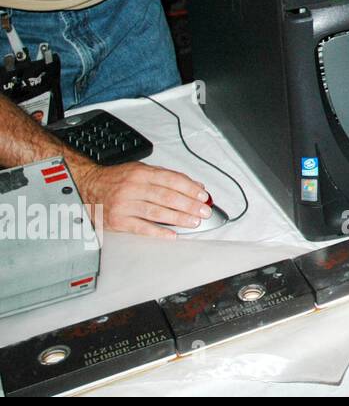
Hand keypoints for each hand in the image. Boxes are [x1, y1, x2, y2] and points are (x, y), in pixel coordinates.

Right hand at [70, 159, 213, 238]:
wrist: (87, 186)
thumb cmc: (117, 179)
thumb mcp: (141, 170)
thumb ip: (168, 177)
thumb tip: (194, 185)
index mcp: (141, 173)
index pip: (171, 180)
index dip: (190, 189)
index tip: (203, 195)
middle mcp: (133, 188)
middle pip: (166, 197)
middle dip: (189, 205)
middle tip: (204, 211)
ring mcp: (125, 205)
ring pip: (156, 212)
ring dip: (178, 218)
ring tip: (193, 222)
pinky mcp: (118, 221)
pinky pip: (141, 228)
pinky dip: (158, 232)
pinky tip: (172, 235)